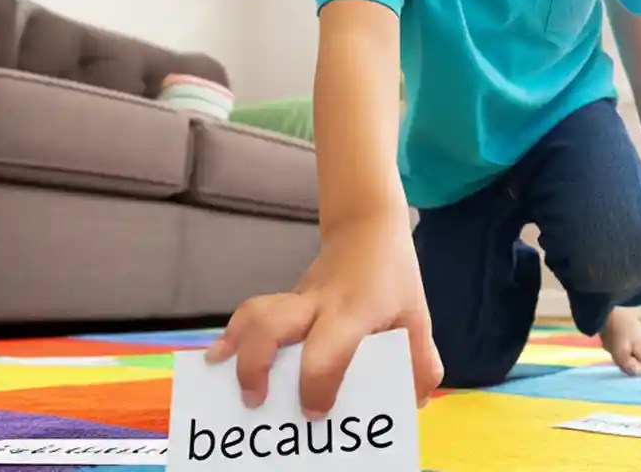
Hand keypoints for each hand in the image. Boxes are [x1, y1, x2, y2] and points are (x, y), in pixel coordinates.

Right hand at [204, 215, 443, 417]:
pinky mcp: (286, 300)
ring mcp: (298, 300)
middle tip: (256, 400)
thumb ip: (422, 361)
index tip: (313, 411)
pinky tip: (217, 356)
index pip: (327, 350)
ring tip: (220, 372)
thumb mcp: (417, 316)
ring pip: (257, 312)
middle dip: (257, 363)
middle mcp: (319, 305)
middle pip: (274, 324)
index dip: (316, 383)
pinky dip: (232, 335)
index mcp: (353, 314)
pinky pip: (253, 313)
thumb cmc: (394, 281)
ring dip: (235, 343)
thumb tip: (414, 402)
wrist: (368, 229)